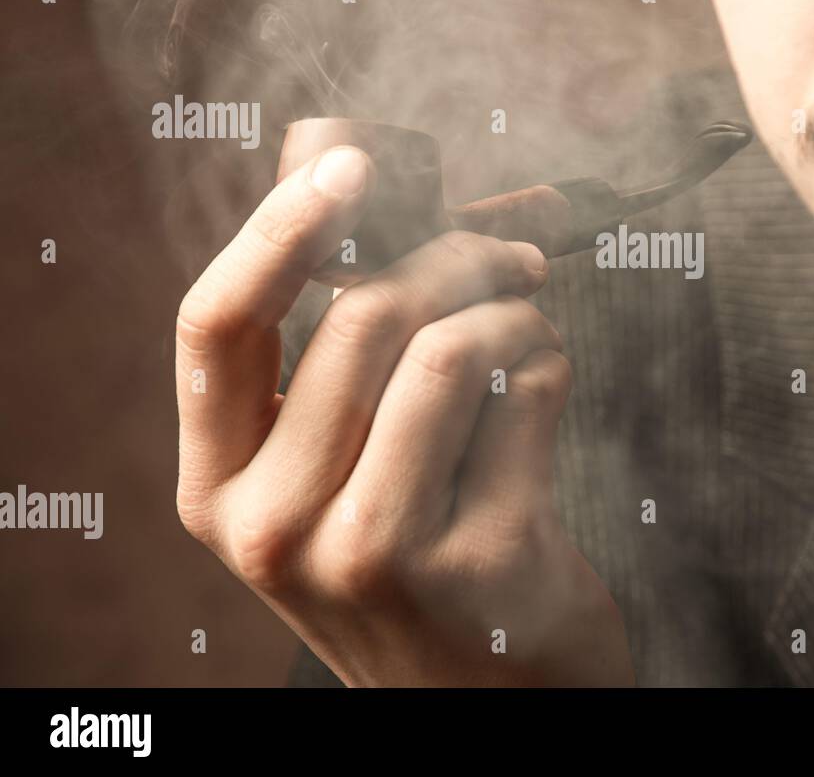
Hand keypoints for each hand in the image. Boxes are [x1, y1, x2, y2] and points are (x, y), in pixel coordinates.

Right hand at [174, 146, 634, 685]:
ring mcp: (373, 552)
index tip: (350, 167)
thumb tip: (387, 196)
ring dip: (513, 310)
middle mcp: (275, 528)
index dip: (279, 229)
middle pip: (361, 320)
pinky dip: (552, 363)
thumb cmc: (412, 562)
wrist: (488, 693)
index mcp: (221, 489)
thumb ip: (339, 364)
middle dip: (455, 258)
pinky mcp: (479, 559)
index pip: (215, 328)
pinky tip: (547, 385)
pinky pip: (529, 396)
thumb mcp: (334, 481)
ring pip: (451, 351)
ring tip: (531, 323)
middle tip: (511, 255)